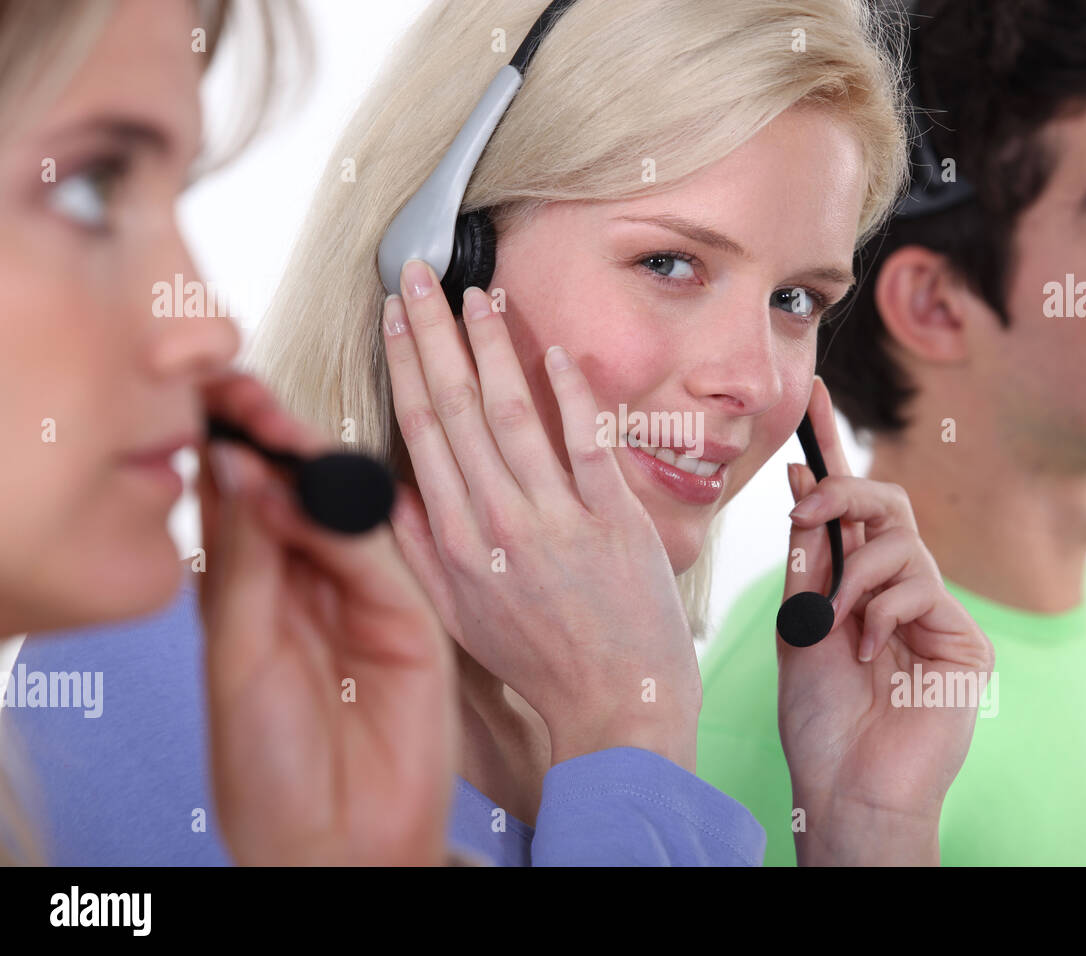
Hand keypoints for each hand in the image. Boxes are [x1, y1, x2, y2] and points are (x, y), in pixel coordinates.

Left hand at [197, 371, 458, 864]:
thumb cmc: (269, 770)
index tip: (200, 398)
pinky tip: (296, 490)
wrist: (334, 843)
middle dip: (266, 439)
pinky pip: (373, 554)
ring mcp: (364, 599)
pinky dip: (335, 519)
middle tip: (236, 390)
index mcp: (258, 594)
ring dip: (301, 463)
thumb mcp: (236, 656)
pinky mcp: (410, 617)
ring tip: (262, 420)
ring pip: (337, 512)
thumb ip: (243, 562)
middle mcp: (311, 587)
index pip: (244, 501)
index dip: (225, 448)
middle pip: (293, 494)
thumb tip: (232, 468)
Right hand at [381, 263, 699, 768]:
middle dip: (433, 333)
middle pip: (455, 408)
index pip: (418, 432)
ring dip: (492, 348)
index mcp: (452, 542)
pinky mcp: (614, 519)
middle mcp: (496, 522)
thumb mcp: (456, 613)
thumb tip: (388, 485)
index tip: (394, 316)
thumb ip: (417, 547)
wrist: (614, 701)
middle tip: (419, 276)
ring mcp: (556, 518)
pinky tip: (554, 351)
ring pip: (513, 413)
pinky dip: (571, 393)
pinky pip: (588, 442)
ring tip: (478, 295)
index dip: (404, 365)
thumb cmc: (538, 658)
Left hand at [776, 378, 993, 864]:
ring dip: (856, 575)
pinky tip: (870, 653)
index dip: (835, 452)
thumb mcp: (799, 623)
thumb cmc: (817, 717)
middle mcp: (899, 590)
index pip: (852, 506)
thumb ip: (809, 557)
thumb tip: (801, 482)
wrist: (843, 786)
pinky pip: (921, 587)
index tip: (814, 400)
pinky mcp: (963, 639)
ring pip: (902, 541)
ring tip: (838, 625)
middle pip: (887, 503)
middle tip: (808, 505)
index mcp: (856, 584)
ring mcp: (935, 612)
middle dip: (846, 491)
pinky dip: (882, 612)